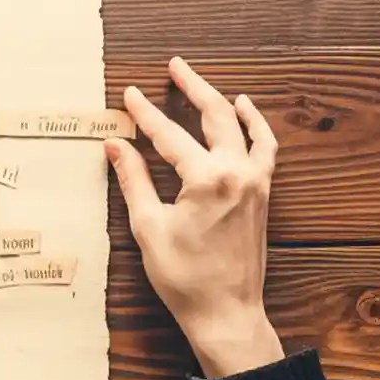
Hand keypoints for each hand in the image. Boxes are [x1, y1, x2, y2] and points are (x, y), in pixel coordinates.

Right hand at [106, 57, 283, 378]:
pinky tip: (245, 109)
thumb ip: (134, 180)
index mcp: (206, 179)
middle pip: (213, 115)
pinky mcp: (263, 193)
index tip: (128, 95)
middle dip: (191, 87)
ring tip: (201, 82)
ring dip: (220, 100)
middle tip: (174, 65)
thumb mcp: (148, 227)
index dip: (145, 114)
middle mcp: (237, 172)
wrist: (227, 313)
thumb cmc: (185, 278)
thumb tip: (116, 145)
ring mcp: (256, 181)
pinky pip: (264, 146)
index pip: (169, 135)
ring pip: (240, 125)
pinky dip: (255, 124)